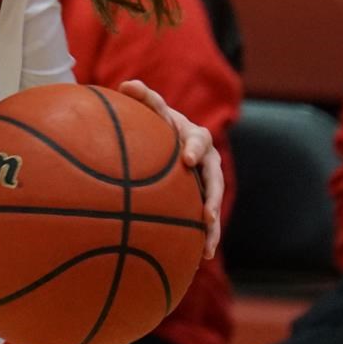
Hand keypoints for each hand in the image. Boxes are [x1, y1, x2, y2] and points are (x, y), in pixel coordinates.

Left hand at [119, 79, 226, 258]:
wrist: (168, 140)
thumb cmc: (156, 124)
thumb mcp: (151, 111)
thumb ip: (143, 98)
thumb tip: (128, 83)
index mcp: (194, 136)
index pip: (197, 140)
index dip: (194, 148)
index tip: (187, 159)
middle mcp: (206, 160)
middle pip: (214, 178)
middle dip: (211, 195)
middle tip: (206, 213)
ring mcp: (207, 181)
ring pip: (214, 202)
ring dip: (213, 224)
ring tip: (208, 244)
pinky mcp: (202, 199)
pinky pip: (207, 220)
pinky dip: (206, 237)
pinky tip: (202, 259)